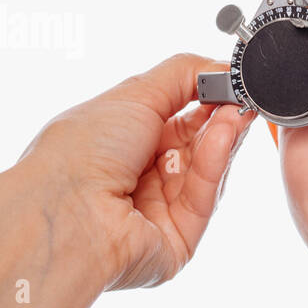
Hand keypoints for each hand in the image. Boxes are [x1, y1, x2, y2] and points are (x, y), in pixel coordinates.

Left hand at [18, 53, 258, 289]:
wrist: (64, 212)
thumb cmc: (79, 152)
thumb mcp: (134, 94)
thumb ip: (183, 75)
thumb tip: (222, 68)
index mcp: (122, 141)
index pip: (177, 118)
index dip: (206, 100)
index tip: (231, 82)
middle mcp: (139, 176)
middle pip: (196, 144)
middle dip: (220, 117)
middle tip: (242, 96)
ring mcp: (159, 209)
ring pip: (205, 170)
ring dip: (221, 138)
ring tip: (235, 114)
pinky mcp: (178, 239)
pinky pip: (205, 198)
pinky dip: (215, 164)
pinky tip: (225, 136)